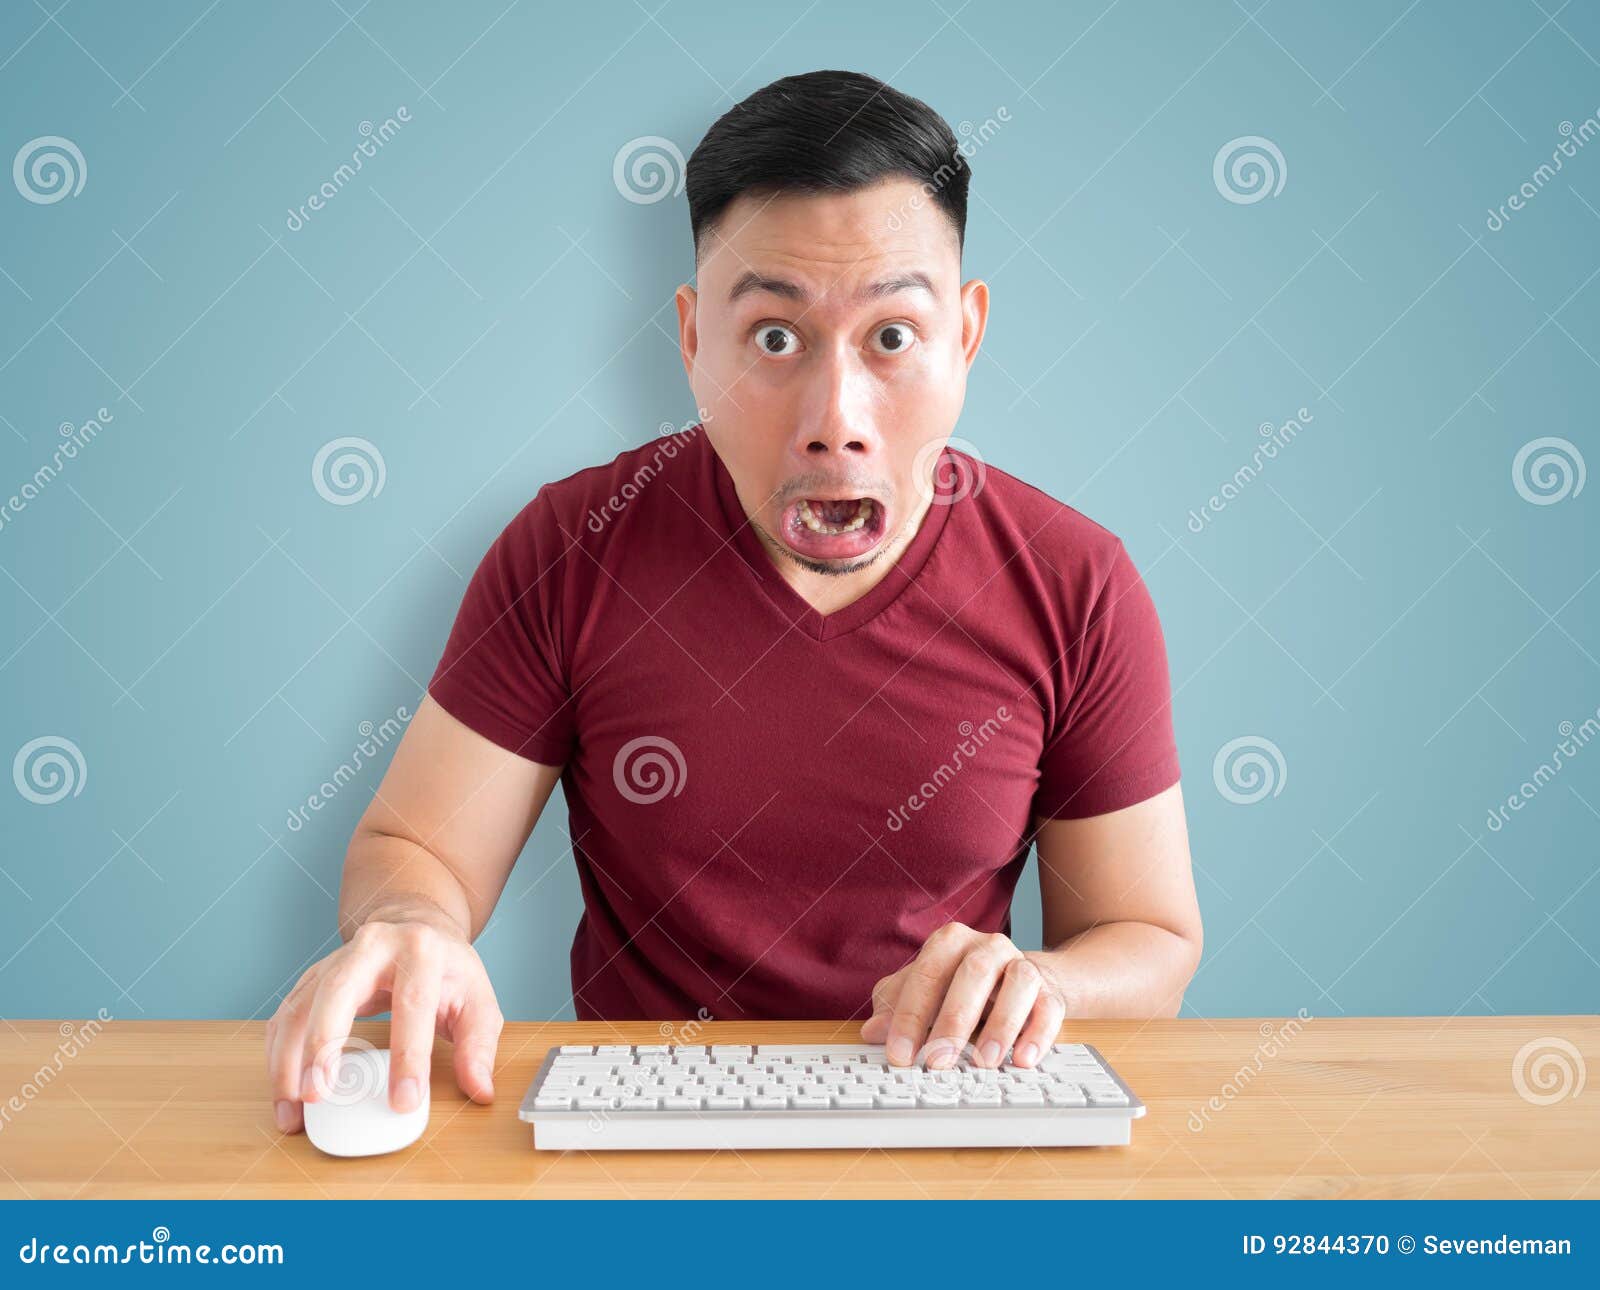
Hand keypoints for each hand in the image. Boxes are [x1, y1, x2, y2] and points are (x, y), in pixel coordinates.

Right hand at [265, 909, 503, 1132]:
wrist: (415, 925)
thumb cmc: (447, 969)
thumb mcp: (477, 1000)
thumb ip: (478, 1045)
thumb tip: (480, 1090)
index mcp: (421, 950)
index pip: (413, 1004)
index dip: (409, 1056)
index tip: (404, 1101)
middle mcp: (373, 947)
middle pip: (339, 990)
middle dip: (324, 1043)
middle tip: (318, 1094)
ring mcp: (336, 959)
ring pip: (301, 1004)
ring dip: (289, 1059)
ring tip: (294, 1107)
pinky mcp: (313, 977)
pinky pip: (286, 1015)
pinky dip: (278, 1055)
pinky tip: (285, 1090)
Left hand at [860, 922, 1065, 1068]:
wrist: (1021, 980)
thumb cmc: (962, 986)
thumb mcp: (926, 991)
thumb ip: (897, 1005)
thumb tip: (872, 1031)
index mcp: (951, 941)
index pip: (927, 973)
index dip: (910, 1015)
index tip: (899, 1054)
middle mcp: (989, 947)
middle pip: (973, 973)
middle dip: (953, 1020)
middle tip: (937, 1061)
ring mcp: (1023, 966)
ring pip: (1019, 983)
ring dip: (1001, 1025)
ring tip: (984, 1062)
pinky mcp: (1050, 992)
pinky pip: (1049, 1008)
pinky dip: (1038, 1035)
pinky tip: (1022, 1059)